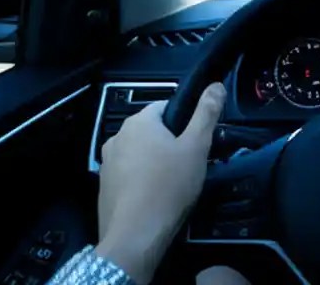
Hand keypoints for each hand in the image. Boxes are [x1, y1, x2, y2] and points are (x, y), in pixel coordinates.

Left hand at [95, 83, 224, 282]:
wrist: (135, 235)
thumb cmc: (168, 186)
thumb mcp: (196, 147)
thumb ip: (206, 113)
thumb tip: (215, 85)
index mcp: (138, 122)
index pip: (165, 107)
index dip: (185, 122)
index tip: (196, 143)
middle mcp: (117, 136)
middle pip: (151, 131)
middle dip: (169, 144)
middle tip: (188, 165)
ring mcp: (106, 163)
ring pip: (139, 154)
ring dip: (154, 163)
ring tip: (172, 185)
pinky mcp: (104, 186)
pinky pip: (128, 175)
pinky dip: (141, 181)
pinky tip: (154, 198)